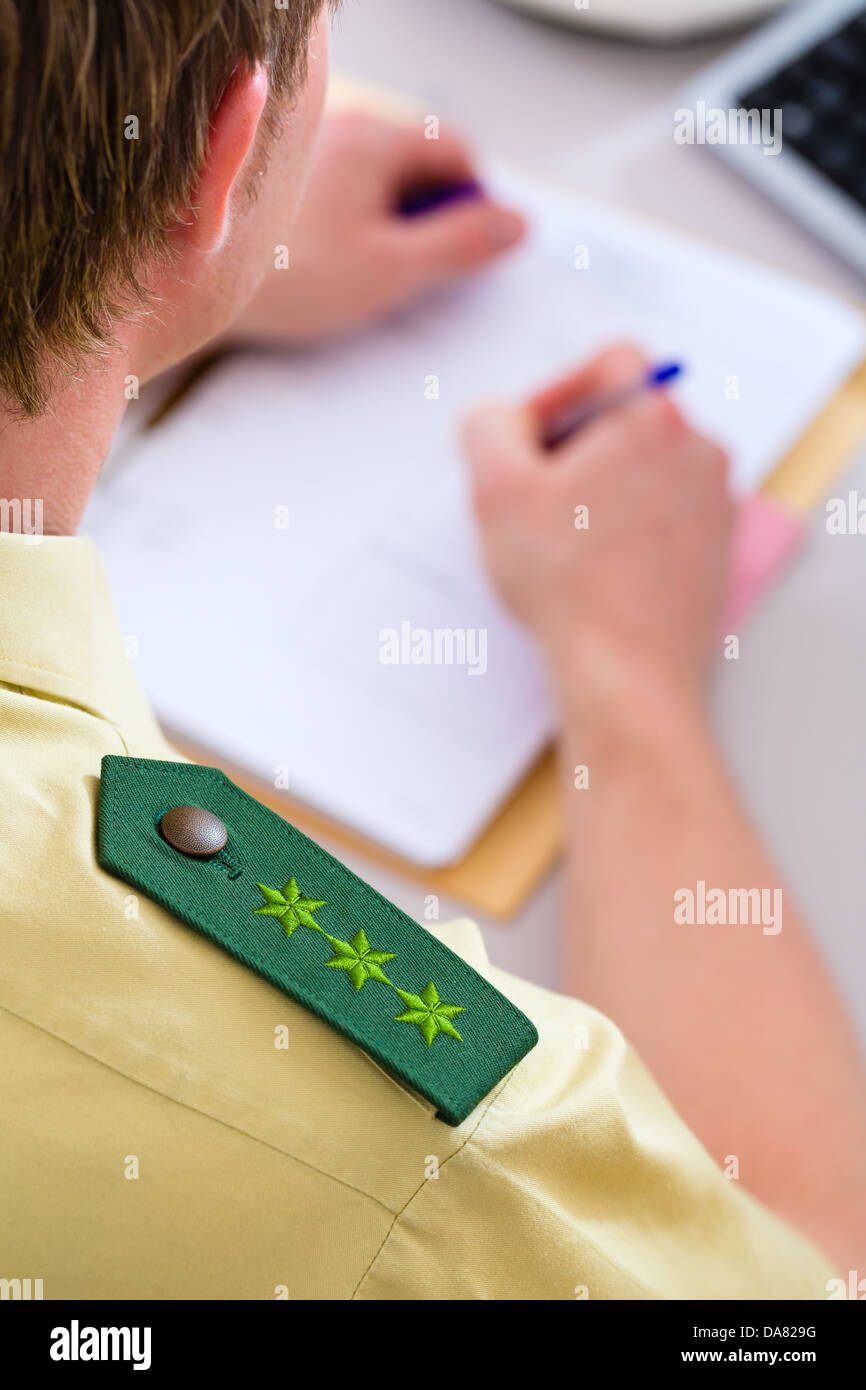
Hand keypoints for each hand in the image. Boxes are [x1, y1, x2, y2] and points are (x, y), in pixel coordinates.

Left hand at [230, 109, 525, 345]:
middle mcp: (338, 120)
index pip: (456, 151)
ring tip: (351, 265)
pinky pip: (331, 181)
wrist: (186, 281)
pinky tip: (315, 255)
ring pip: (370, 173)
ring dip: (380, 215)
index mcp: (374, 136)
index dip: (472, 203)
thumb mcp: (389, 270)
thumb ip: (457, 245)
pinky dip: (340, 213)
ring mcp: (304, 141)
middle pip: (413, 159)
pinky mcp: (275, 168)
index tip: (461, 249)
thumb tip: (514, 225)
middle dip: (421, 211)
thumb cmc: (284, 277)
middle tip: (402, 267)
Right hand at [463, 345, 732, 715]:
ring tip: (561, 540)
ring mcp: (714, 504)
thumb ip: (487, 425)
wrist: (626, 673)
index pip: (608, 363)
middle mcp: (700, 453)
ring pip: (645, 469)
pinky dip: (626, 529)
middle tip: (534, 496)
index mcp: (656, 419)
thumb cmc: (568, 584)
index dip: (557, 393)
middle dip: (575, 447)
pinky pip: (662, 516)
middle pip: (628, 417)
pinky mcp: (713, 551)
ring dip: (599, 490)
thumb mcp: (494, 488)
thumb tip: (501, 419)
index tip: (527, 440)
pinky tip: (592, 569)